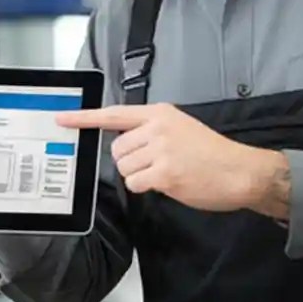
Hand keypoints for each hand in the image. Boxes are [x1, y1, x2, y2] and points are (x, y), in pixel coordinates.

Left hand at [57, 103, 288, 216]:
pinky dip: (147, 188)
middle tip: (155, 164)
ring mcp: (160, 150)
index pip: (115, 114)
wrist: (240, 171)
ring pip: (125, 168)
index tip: (62, 118)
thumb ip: (152, 130)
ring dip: (139, 176)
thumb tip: (126, 144)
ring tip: (166, 172)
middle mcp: (157, 128)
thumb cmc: (212, 153)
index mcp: (160, 113)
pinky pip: (136, 184)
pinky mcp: (164, 173)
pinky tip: (168, 183)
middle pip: (117, 149)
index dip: (85, 118)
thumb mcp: (181, 128)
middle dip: (130, 162)